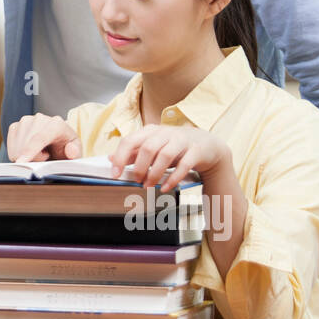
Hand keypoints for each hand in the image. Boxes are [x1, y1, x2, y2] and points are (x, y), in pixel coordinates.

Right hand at [6, 113, 80, 163]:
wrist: (58, 144)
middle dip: (33, 159)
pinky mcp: (15, 126)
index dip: (30, 150)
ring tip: (40, 153)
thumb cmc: (66, 150)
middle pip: (26, 145)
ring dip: (26, 157)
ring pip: (17, 148)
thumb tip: (71, 150)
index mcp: (57, 124)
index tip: (21, 163)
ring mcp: (26, 121)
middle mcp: (40, 118)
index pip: (40, 137)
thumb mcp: (76, 154)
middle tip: (46, 158)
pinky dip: (17, 154)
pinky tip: (29, 151)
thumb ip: (76, 153)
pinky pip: (10, 147)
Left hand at [109, 124, 230, 190]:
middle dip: (139, 167)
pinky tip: (165, 188)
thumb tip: (110, 158)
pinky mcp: (196, 151)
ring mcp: (182, 140)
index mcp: (151, 131)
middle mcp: (166, 133)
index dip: (120, 158)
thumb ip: (134, 153)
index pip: (130, 140)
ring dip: (154, 174)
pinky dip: (173, 178)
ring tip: (148, 186)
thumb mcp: (154, 147)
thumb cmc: (176, 147)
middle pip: (147, 148)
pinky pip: (184, 165)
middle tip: (136, 181)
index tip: (114, 174)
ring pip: (165, 155)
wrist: (207, 145)